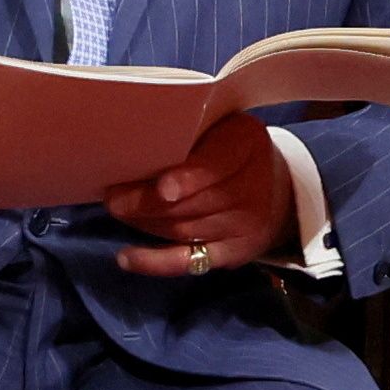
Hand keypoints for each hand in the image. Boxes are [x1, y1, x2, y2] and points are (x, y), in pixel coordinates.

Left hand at [103, 113, 292, 277]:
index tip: (161, 188)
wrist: (276, 189)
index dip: (189, 179)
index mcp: (247, 142)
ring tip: (119, 211)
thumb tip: (132, 149)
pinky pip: (189, 261)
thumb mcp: (220, 128)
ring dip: (145, 222)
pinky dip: (155, 262)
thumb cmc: (230, 150)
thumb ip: (187, 134)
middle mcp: (253, 186)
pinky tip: (128, 258)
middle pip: (193, 202)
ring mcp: (246, 224)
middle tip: (112, 197)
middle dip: (147, 202)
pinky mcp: (235, 253)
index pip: (217, 165)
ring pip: (184, 228)